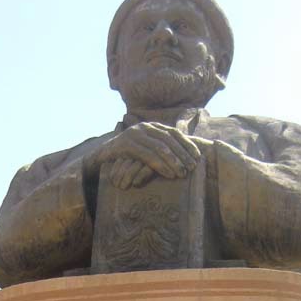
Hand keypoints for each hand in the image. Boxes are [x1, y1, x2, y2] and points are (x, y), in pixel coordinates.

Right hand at [86, 122, 201, 189]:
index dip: (187, 144)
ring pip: (159, 147)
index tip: (198, 157)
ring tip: (182, 173)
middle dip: (182, 154)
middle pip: (169, 140)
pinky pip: (147, 155)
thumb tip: (184, 157)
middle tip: (192, 168)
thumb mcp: (146, 150)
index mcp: (152, 126)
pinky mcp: (126, 145)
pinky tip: (168, 174)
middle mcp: (144, 127)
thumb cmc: (128, 156)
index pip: (174, 133)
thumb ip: (161, 149)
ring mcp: (134, 134)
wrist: (102, 156)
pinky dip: (160, 165)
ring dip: (173, 161)